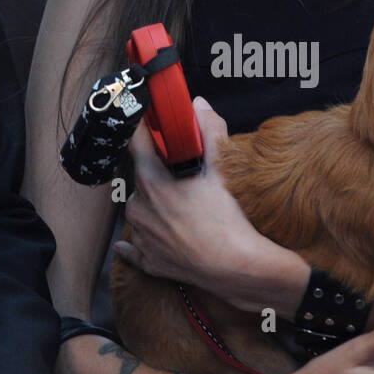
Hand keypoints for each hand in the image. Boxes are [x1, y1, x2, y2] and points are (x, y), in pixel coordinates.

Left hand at [114, 98, 307, 315]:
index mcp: (150, 178)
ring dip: (155, 204)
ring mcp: (140, 234)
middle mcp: (137, 204)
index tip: (149, 121)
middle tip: (181, 174)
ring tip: (184, 208)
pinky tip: (148, 239)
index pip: (136, 140)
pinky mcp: (147, 260)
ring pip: (141, 208)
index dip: (145, 128)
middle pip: (142, 176)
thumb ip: (208, 132)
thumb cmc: (226, 217)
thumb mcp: (221, 169)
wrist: (236, 268)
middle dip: (158, 171)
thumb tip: (199, 105)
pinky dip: (143, 240)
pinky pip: (137, 246)